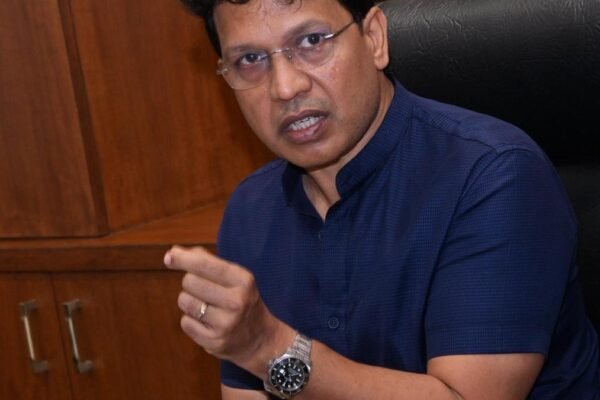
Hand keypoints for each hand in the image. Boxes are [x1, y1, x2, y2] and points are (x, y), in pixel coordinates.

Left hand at [164, 246, 292, 373]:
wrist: (260, 338)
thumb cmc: (241, 299)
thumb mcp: (234, 276)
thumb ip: (206, 261)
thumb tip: (173, 253)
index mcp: (243, 280)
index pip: (205, 265)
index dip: (183, 259)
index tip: (169, 256)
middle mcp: (236, 301)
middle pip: (189, 282)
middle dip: (191, 283)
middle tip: (205, 290)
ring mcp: (225, 323)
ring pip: (185, 301)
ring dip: (189, 302)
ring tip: (206, 306)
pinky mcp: (214, 341)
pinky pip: (185, 322)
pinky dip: (191, 320)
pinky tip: (207, 322)